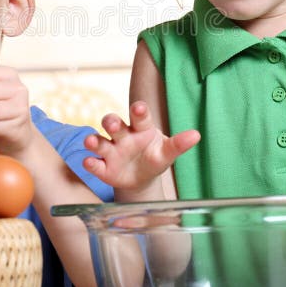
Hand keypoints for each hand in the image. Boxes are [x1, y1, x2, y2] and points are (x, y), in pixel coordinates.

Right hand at [82, 101, 199, 194]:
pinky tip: (89, 161)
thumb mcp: (167, 152)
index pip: (139, 117)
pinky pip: (94, 163)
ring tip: (90, 141)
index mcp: (141, 129)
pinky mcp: (103, 167)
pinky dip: (90, 162)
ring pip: (99, 141)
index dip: (138, 111)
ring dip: (94, 140)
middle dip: (111, 122)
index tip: (139, 107)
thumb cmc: (154, 158)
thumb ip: (179, 144)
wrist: (142, 178)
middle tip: (113, 123)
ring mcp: (111, 151)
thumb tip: (196, 135)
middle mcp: (122, 136)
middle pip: (113, 124)